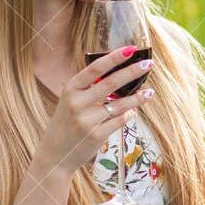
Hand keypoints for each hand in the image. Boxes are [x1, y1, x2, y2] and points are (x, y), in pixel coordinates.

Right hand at [34, 45, 154, 176]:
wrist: (55, 155)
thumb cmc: (66, 124)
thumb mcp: (69, 102)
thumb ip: (88, 89)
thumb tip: (118, 76)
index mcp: (70, 89)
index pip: (95, 68)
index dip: (114, 57)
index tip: (131, 49)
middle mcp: (77, 102)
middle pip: (110, 83)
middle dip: (132, 72)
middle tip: (149, 65)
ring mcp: (86, 120)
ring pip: (119, 104)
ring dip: (137, 97)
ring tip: (150, 92)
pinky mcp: (96, 135)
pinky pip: (119, 121)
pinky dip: (129, 115)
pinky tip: (135, 111)